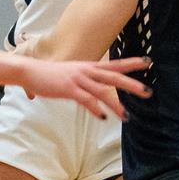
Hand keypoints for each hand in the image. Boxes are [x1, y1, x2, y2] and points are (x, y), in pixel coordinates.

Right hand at [19, 55, 149, 119]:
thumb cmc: (50, 75)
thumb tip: (93, 91)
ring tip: (127, 116)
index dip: (131, 63)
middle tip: (147, 91)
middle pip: (114, 76)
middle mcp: (87, 71)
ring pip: (103, 91)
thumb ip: (84, 81)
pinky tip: (103, 117)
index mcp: (89, 67)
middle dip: (132, 84)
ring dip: (116, 104)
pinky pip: (86, 100)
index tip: (148, 62)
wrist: (30, 71)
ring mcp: (78, 79)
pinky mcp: (68, 89)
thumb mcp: (72, 74)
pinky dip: (96, 109)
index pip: (115, 64)